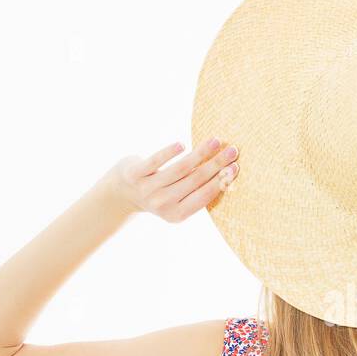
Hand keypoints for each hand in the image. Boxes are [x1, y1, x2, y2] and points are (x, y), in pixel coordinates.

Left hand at [99, 136, 238, 221]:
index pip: (204, 196)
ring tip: (216, 141)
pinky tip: (182, 145)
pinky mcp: (135, 174)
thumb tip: (227, 174)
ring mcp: (148, 190)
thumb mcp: (176, 200)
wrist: (120, 194)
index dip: (222, 181)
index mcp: (177, 214)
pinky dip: (169, 153)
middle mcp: (163, 204)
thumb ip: (196, 190)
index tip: (236, 167)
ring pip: (181, 169)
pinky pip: (155, 162)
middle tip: (233, 150)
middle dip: (217, 164)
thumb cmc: (158, 194)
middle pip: (196, 180)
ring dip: (200, 153)